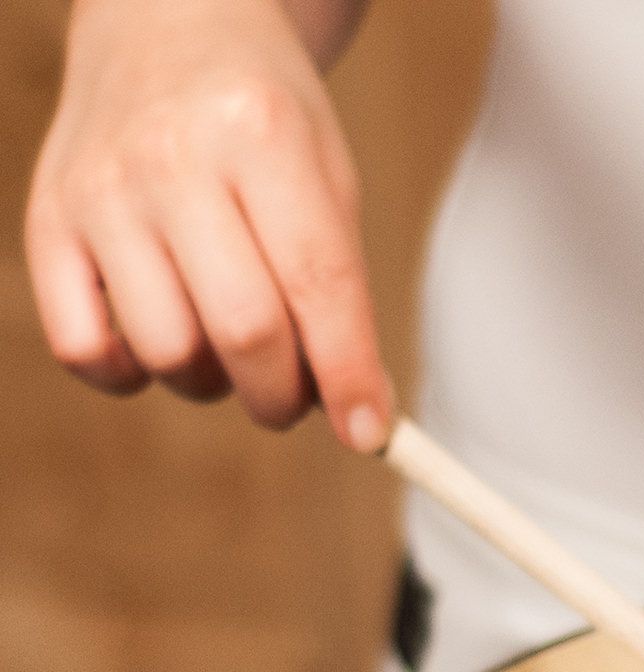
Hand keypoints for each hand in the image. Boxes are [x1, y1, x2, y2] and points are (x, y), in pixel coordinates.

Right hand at [24, 0, 388, 447]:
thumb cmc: (262, 114)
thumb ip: (343, 290)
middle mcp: (171, 160)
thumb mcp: (329, 174)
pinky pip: (84, 349)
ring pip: (168, 352)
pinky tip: (167, 339)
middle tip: (299, 395)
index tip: (371, 433)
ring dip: (216, 384)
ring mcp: (99, 191)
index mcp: (260, 136)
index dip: (349, 375)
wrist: (165, 23)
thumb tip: (359, 411)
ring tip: (234, 350)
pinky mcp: (47, 221)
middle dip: (286, 394)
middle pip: (243, 331)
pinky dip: (132, 374)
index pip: (316, 284)